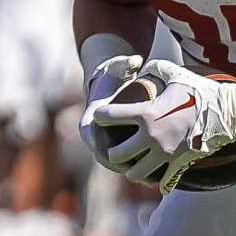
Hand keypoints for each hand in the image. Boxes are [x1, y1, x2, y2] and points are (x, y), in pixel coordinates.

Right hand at [78, 51, 142, 166]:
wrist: (105, 83)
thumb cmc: (113, 76)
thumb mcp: (118, 68)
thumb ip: (125, 64)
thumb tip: (135, 59)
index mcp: (89, 120)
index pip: (93, 139)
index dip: (105, 149)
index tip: (121, 154)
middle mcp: (91, 134)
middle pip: (102, 157)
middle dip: (119, 165)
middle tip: (137, 169)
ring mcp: (99, 142)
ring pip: (111, 163)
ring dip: (127, 170)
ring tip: (145, 176)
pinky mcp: (109, 146)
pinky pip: (119, 162)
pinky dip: (131, 168)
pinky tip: (147, 172)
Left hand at [86, 59, 232, 189]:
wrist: (228, 113)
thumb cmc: (201, 92)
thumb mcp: (175, 74)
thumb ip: (155, 68)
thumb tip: (142, 65)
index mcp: (146, 114)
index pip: (108, 117)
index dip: (100, 116)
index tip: (101, 117)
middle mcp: (151, 137)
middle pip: (116, 154)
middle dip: (112, 152)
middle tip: (115, 148)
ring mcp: (165, 154)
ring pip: (135, 174)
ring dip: (131, 170)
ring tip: (134, 164)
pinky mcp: (179, 165)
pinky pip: (162, 181)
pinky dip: (157, 181)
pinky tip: (155, 178)